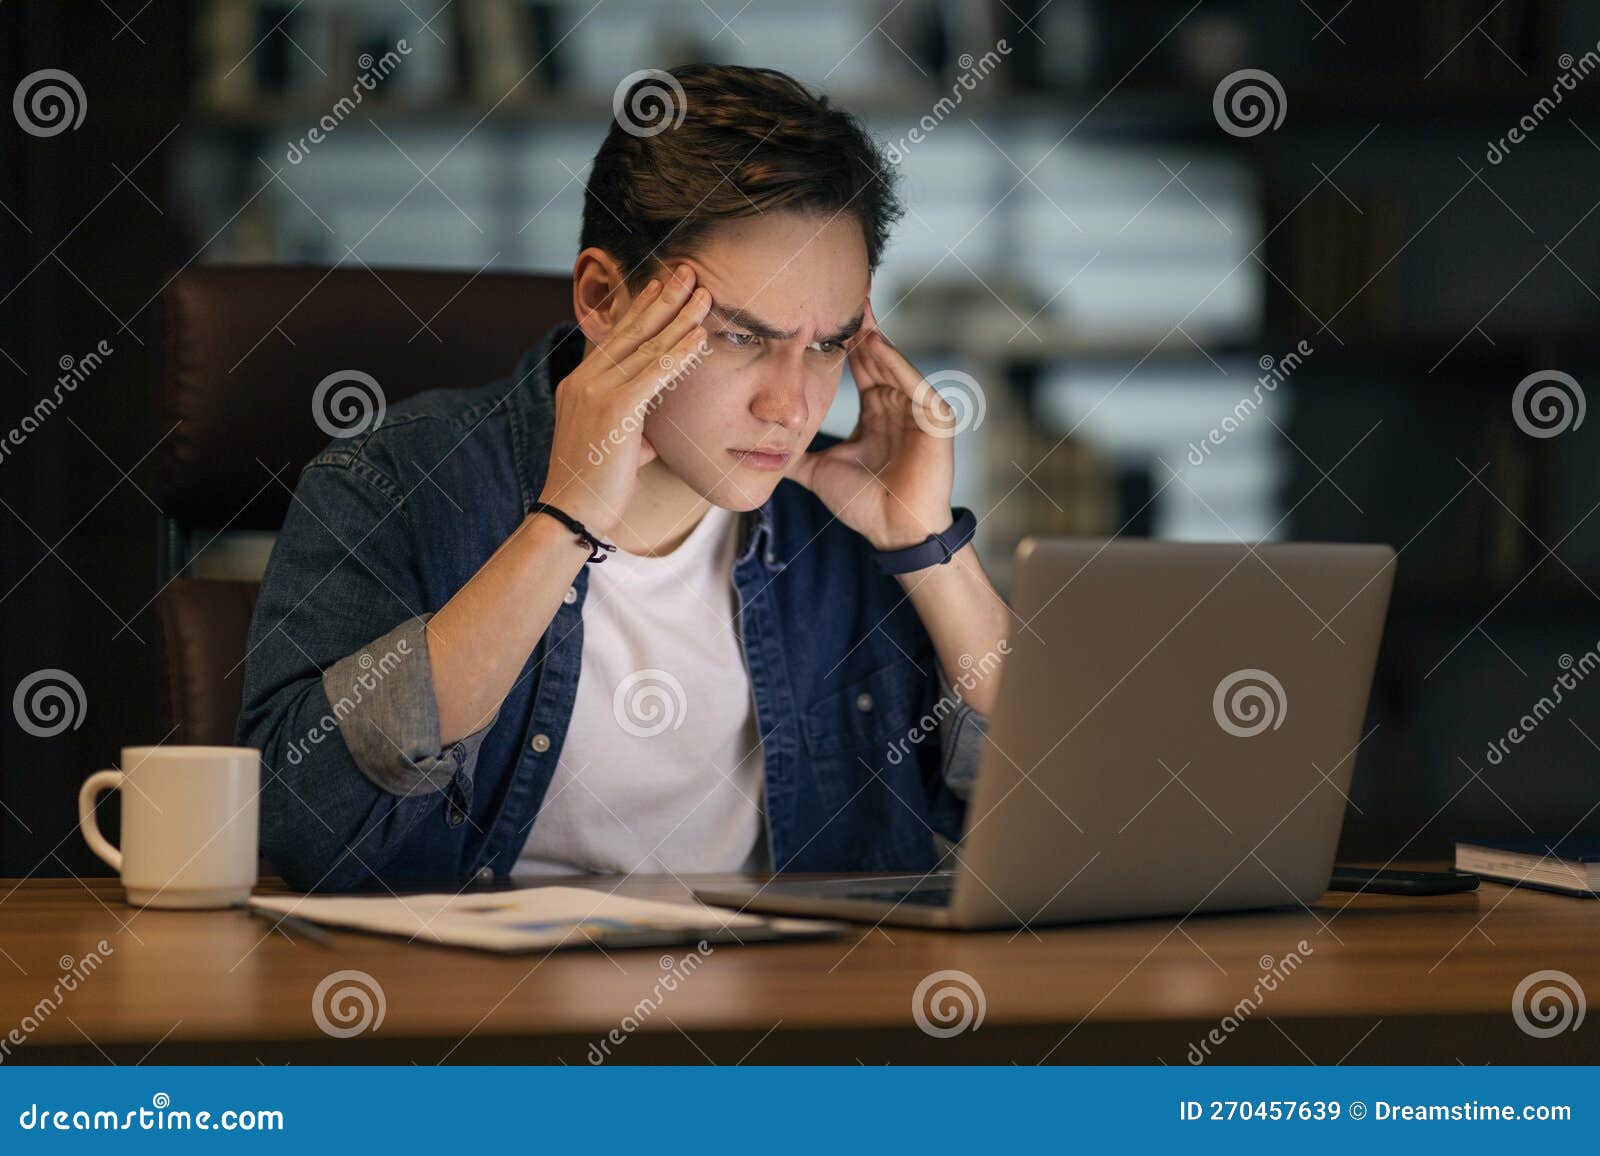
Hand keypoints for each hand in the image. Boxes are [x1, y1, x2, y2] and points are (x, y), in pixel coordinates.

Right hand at [538, 264, 711, 534]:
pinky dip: (679, 352)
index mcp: (579, 384)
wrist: (571, 512)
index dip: (641, 310)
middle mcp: (585, 380)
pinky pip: (654, 373)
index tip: (661, 287)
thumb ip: (628, 430)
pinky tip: (699, 336)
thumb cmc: (594, 487)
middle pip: (632, 332)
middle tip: (688, 272)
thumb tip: (647, 438)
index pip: (617, 339)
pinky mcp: (615, 409)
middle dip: (663, 299)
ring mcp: (597, 392)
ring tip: (703, 294)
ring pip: (647, 347)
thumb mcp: (609, 446)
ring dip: (679, 318)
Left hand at [789, 299, 955, 549]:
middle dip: (858, 324)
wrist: (895, 534)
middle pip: (876, 353)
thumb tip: (758, 450)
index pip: (858, 363)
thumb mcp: (819, 471)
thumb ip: (793, 457)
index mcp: (876, 410)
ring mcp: (919, 409)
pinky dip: (898, 365)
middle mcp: (898, 402)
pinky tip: (877, 344)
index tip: (816, 309)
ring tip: (853, 307)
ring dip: (874, 336)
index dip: (840, 338)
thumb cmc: (866, 504)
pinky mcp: (937, 420)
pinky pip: (916, 385)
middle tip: (837, 287)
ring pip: (894, 363)